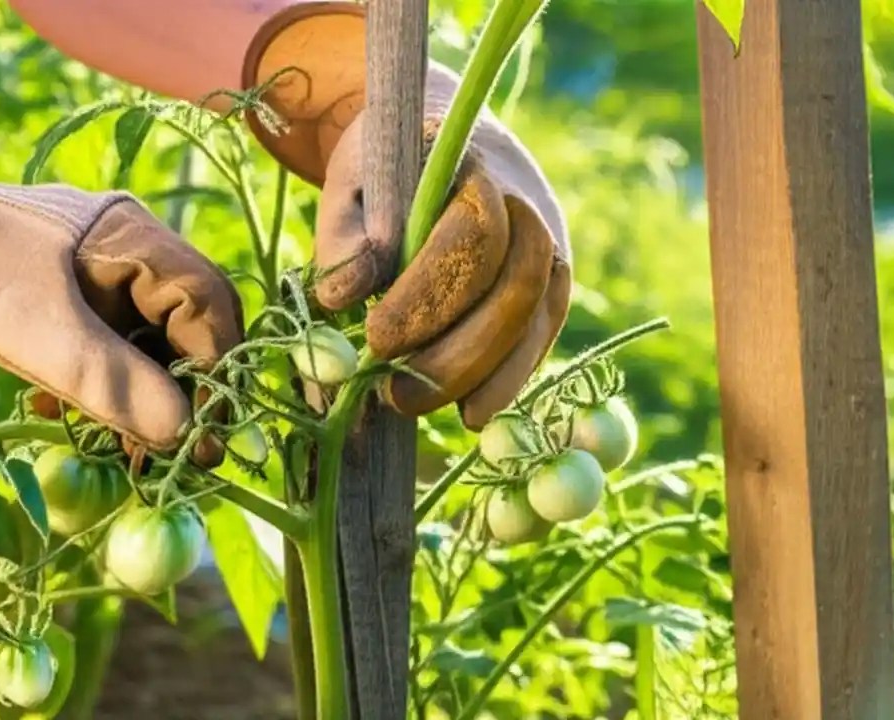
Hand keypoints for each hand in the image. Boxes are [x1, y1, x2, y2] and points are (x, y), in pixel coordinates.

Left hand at [0, 131, 243, 458]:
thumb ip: (113, 383)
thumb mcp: (41, 336)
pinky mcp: (86, 300)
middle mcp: (134, 250)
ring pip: (156, 343)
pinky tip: (72, 417)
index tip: (204, 434)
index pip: (208, 301)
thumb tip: (183, 434)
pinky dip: (107, 387)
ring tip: (125, 452)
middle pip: (189, 326)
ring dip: (145, 399)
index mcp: (134, 236)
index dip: (215, 369)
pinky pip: (119, 347)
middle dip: (183, 393)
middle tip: (172, 457)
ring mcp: (111, 275)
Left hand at [243, 2, 570, 428]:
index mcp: (475, 165)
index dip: (426, 297)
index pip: (471, 237)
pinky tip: (470, 411)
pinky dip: (509, 379)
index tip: (375, 339)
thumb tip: (340, 299)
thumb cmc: (383, 166)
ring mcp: (549, 244)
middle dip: (454, 352)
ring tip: (419, 407)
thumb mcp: (349, 184)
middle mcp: (528, 204)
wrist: (436, 133)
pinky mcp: (553, 283)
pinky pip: (540, 336)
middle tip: (393, 394)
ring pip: (535, 319)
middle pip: (514, 287)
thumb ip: (342, 238)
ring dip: (484, 376)